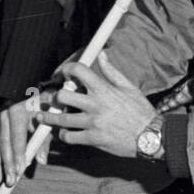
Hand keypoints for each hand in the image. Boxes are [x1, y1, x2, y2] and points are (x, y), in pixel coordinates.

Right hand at [0, 93, 52, 187]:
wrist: (36, 94)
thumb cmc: (46, 109)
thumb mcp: (49, 123)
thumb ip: (45, 142)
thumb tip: (41, 161)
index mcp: (18, 112)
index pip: (16, 137)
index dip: (17, 155)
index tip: (19, 171)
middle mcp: (5, 116)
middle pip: (3, 143)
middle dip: (6, 164)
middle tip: (10, 181)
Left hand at [37, 56, 156, 158]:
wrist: (151, 137)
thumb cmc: (141, 111)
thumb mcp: (129, 87)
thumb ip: (112, 72)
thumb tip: (102, 55)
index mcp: (104, 89)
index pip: (78, 71)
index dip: (66, 69)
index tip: (62, 74)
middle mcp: (95, 104)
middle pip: (62, 96)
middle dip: (54, 97)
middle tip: (52, 99)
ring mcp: (93, 123)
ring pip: (61, 119)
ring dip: (49, 118)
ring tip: (41, 117)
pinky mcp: (93, 139)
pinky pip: (69, 137)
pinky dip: (64, 136)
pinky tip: (64, 133)